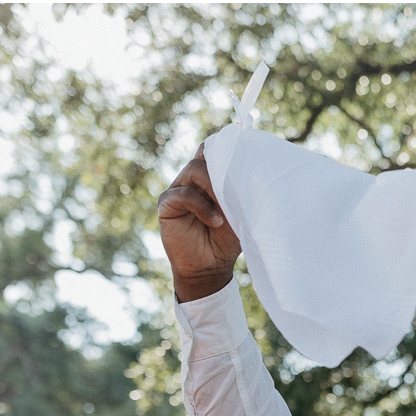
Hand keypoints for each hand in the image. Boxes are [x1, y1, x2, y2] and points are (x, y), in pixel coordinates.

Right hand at [157, 145, 242, 300]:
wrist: (210, 268)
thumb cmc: (228, 240)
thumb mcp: (239, 213)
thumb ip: (239, 192)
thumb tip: (248, 172)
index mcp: (212, 178)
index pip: (215, 151)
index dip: (227, 148)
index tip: (244, 149)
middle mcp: (193, 180)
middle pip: (206, 157)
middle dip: (225, 169)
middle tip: (239, 189)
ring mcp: (179, 188)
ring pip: (195, 169)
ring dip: (214, 187)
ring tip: (227, 211)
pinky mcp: (167, 203)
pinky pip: (183, 193)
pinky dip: (202, 206)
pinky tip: (216, 221)